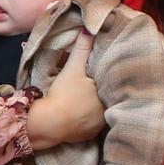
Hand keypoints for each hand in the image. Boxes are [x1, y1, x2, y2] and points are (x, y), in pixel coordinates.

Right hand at [26, 33, 102, 151]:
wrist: (50, 122)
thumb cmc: (64, 94)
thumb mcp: (73, 68)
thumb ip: (82, 48)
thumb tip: (90, 28)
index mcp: (108, 94)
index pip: (113, 86)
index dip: (109, 80)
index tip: (104, 76)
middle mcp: (108, 112)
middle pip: (108, 100)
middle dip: (104, 95)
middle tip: (94, 89)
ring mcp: (98, 126)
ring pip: (101, 114)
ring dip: (96, 109)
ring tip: (88, 102)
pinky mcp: (88, 136)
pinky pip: (91, 126)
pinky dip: (87, 121)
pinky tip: (80, 116)